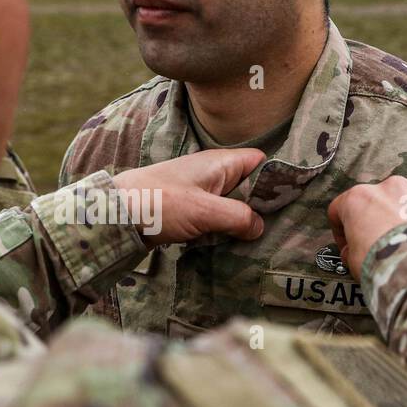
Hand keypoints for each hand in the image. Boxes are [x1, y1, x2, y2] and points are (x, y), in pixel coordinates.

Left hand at [112, 149, 263, 247]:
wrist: (117, 214)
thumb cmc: (159, 203)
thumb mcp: (205, 211)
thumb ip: (238, 217)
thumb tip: (259, 227)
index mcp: (220, 163)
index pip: (261, 162)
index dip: (277, 179)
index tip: (289, 203)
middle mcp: (213, 173)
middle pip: (249, 186)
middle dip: (260, 206)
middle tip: (277, 229)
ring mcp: (201, 192)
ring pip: (233, 204)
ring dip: (240, 222)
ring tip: (256, 241)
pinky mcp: (189, 209)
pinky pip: (216, 217)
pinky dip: (222, 229)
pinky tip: (229, 245)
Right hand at [327, 175, 406, 279]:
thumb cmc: (382, 265)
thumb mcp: (353, 262)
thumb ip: (351, 249)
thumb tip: (353, 250)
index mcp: (361, 198)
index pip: (342, 207)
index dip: (342, 229)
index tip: (349, 246)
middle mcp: (392, 187)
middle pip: (381, 202)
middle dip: (381, 221)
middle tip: (385, 248)